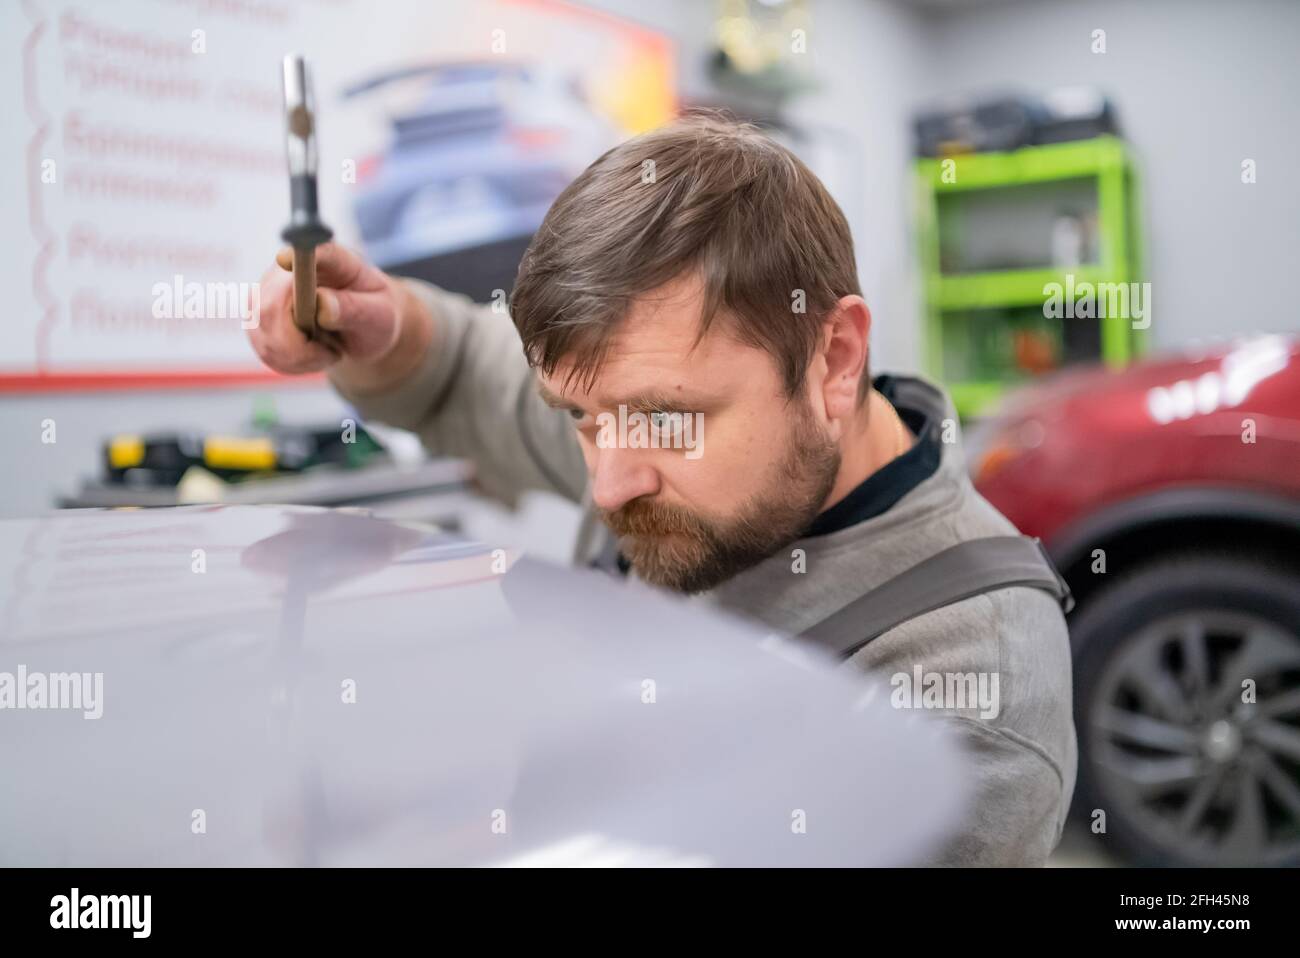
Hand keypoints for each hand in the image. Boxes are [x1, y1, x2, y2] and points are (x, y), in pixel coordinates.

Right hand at [248, 243, 430, 390]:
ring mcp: (268, 291)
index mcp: (329, 260)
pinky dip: (290, 363)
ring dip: (299, 357)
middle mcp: (289, 270)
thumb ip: (354, 308)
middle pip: (269, 307)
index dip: (294, 256)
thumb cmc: (374, 315)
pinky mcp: (258, 316)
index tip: (286, 259)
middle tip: (333, 353)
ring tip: (327, 351)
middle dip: (297, 345)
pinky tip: (310, 357)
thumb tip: (323, 303)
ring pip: (262, 333)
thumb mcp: (378, 314)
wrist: (363, 329)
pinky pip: (264, 349)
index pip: (307, 253)